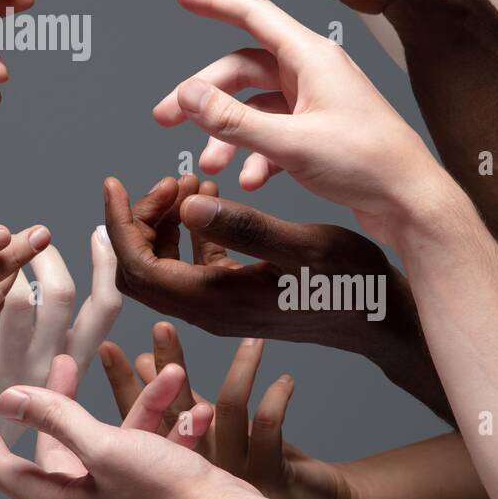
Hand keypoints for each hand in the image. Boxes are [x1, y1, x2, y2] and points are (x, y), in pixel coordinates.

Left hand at [0, 229, 121, 472]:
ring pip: (19, 300)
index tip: (100, 234)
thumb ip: (61, 336)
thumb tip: (62, 280)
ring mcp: (7, 369)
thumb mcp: (45, 373)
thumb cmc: (5, 399)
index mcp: (70, 364)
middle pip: (61, 294)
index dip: (106, 268)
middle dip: (44, 255)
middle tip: (30, 239)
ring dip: (6, 263)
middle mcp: (45, 367)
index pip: (105, 310)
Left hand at [0, 353, 253, 498]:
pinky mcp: (149, 495)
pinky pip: (145, 451)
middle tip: (62, 358)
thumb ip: (57, 418)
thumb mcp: (105, 446)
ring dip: (138, 405)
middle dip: (64, 398)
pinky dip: (164, 425)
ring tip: (167, 374)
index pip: (1, 466)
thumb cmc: (167, 496)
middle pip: (55, 445)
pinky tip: (193, 407)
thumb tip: (9, 398)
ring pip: (110, 440)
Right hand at [101, 322, 354, 498]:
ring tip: (253, 341)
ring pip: (227, 411)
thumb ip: (169, 403)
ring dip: (241, 371)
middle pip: (174, 413)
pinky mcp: (269, 475)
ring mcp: (232, 474)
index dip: (121, 384)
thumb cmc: (244, 471)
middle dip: (166, 366)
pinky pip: (267, 427)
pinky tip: (285, 381)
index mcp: (170, 463)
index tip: (109, 346)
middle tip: (161, 328)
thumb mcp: (200, 431)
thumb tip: (142, 359)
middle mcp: (196, 471)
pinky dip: (276, 399)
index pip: (135, 419)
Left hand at [102, 175, 449, 420]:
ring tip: (190, 182)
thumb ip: (242, 227)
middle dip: (141, 219)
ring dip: (165, 221)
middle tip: (169, 180)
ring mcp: (220, 307)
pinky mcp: (235, 297)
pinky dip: (189, 229)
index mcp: (213, 302)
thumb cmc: (350, 283)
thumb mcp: (300, 245)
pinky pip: (192, 264)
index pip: (135, 266)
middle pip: (139, 267)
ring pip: (163, 264)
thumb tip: (185, 207)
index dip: (118, 223)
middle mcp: (208, 311)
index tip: (114, 182)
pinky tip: (210, 195)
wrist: (382, 318)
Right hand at [153, 0, 440, 246]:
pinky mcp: (322, 133)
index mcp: (312, 58)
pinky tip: (248, 180)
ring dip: (227, 133)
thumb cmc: (368, 165)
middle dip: (203, 96)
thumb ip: (232, 120)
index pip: (253, 15)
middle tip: (164, 119)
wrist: (414, 205)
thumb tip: (185, 95)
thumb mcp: (290, 143)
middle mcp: (314, 73)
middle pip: (243, 69)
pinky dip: (255, 154)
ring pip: (255, 106)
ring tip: (209, 164)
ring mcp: (318, 103)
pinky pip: (275, 133)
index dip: (213, 2)